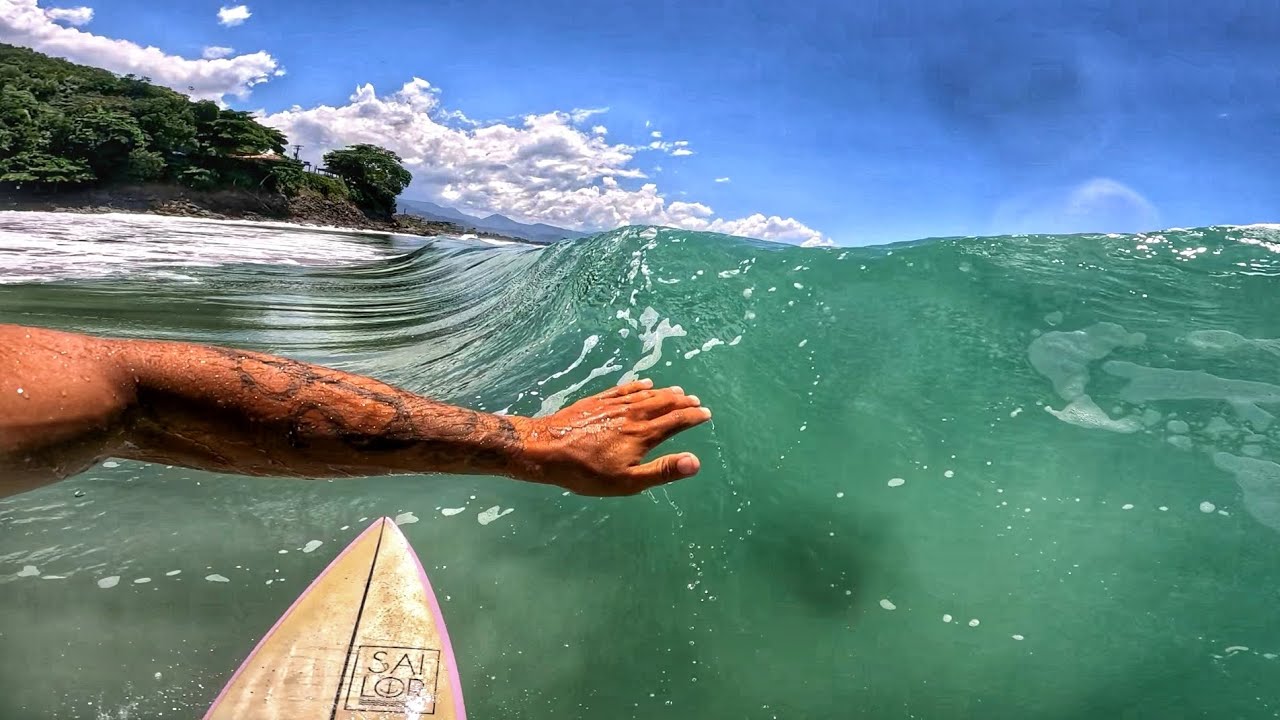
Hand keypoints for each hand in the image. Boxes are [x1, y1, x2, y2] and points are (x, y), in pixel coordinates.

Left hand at [510, 379, 710, 495]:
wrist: (546, 449)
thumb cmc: (587, 473)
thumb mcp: (628, 482)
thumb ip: (662, 471)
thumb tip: (696, 462)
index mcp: (643, 435)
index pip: (676, 422)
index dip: (693, 417)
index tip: (705, 414)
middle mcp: (632, 415)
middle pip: (663, 404)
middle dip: (681, 403)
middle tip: (695, 401)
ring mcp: (614, 406)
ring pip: (645, 395)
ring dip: (664, 393)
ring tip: (677, 392)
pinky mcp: (597, 402)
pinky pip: (624, 389)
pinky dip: (638, 386)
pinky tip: (644, 383)